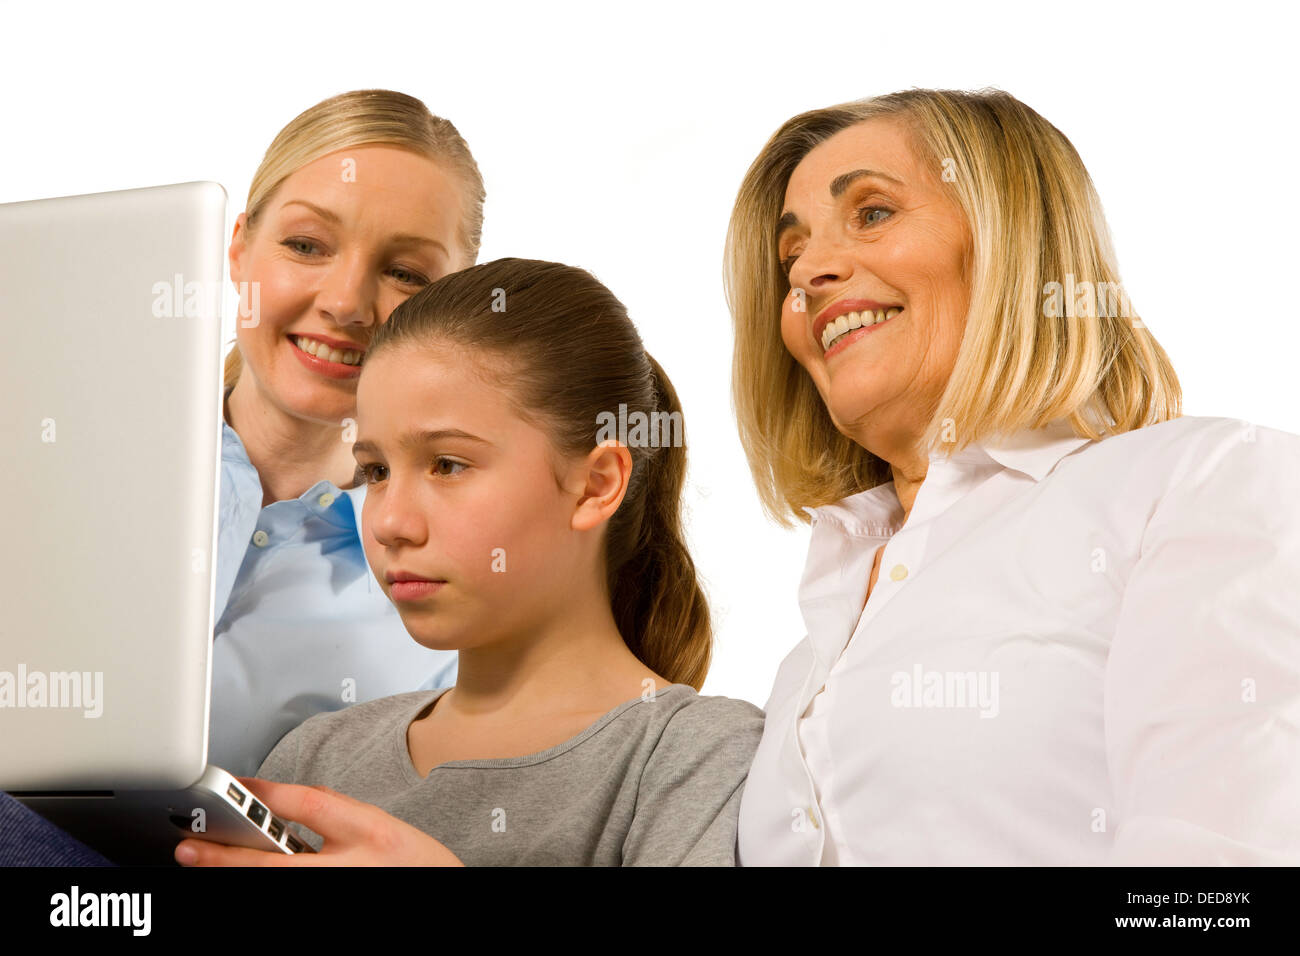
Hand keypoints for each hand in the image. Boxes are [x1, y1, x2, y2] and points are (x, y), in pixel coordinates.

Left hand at [174, 777, 463, 865]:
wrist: (439, 891)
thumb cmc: (415, 863)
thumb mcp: (377, 823)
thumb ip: (331, 810)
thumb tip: (278, 800)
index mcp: (368, 834)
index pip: (310, 807)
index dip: (265, 794)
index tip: (231, 785)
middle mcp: (347, 871)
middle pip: (276, 865)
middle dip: (227, 856)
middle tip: (190, 846)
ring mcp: (331, 894)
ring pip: (272, 887)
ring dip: (234, 875)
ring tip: (201, 861)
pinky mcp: (320, 916)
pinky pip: (281, 894)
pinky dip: (255, 885)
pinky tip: (234, 875)